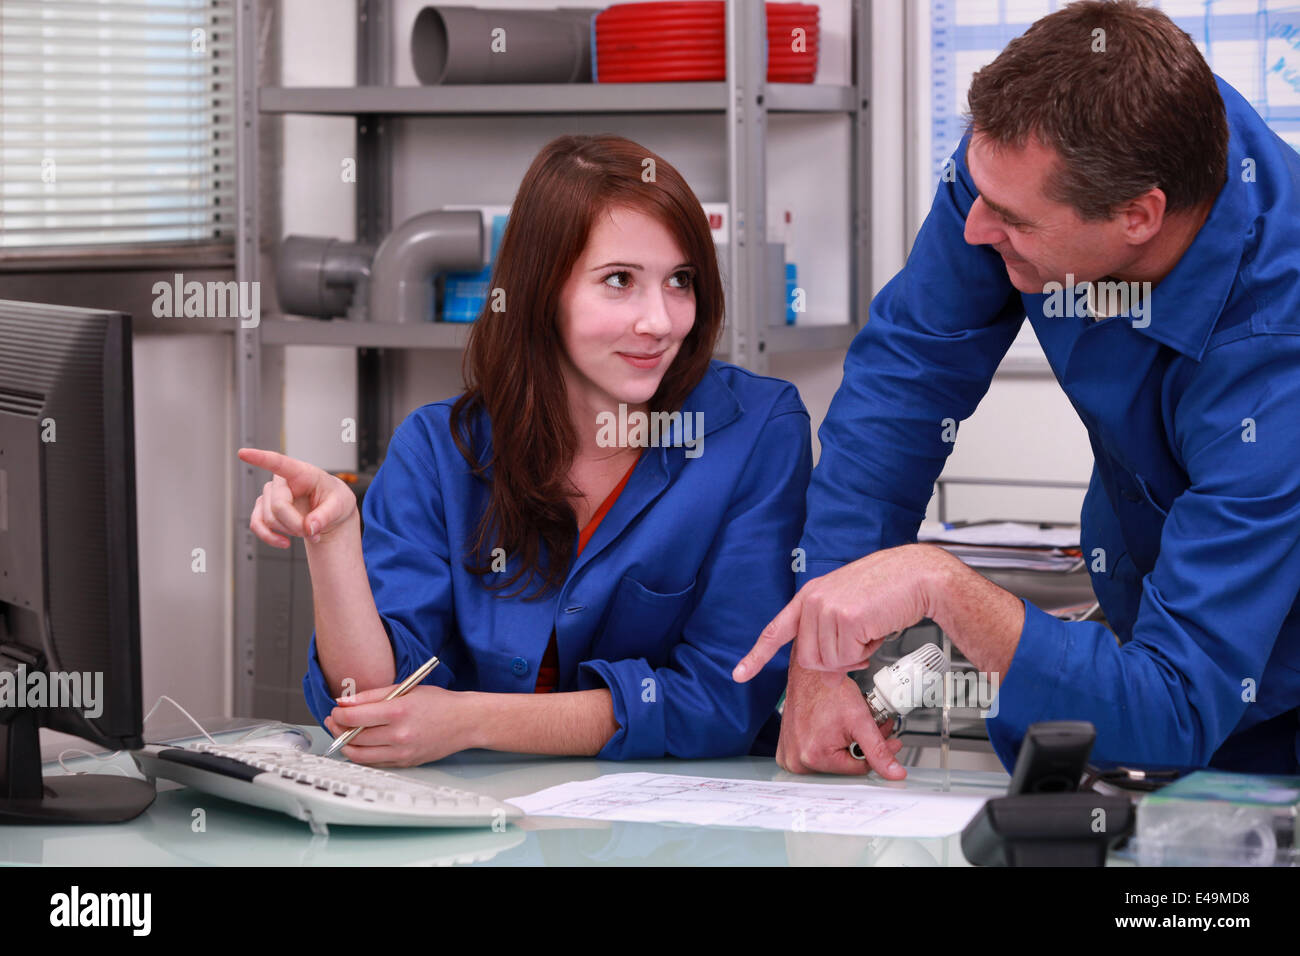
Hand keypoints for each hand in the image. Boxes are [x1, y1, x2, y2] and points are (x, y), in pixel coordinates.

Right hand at [238, 447, 357, 547]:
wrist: (330, 513)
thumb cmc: (335, 501)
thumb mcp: (341, 505)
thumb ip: (326, 516)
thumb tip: (309, 527)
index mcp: (301, 472)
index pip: (279, 463)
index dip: (260, 458)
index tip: (243, 453)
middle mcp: (282, 482)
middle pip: (278, 506)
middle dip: (296, 525)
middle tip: (313, 532)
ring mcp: (270, 495)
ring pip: (269, 519)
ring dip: (289, 532)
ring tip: (308, 532)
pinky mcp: (264, 510)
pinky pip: (257, 525)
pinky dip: (269, 538)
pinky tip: (284, 542)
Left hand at [324, 684, 479, 766]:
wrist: (465, 722)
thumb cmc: (438, 703)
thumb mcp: (406, 689)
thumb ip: (372, 695)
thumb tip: (344, 702)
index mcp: (398, 712)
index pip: (354, 718)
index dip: (339, 714)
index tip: (336, 710)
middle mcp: (399, 735)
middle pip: (354, 737)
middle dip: (338, 728)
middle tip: (336, 720)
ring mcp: (402, 752)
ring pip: (360, 754)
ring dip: (346, 745)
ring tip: (345, 734)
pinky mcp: (405, 763)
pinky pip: (374, 763)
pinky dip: (363, 754)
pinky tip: (362, 743)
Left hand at [734, 543, 953, 679]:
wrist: (917, 575)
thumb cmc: (890, 591)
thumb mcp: (851, 614)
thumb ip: (832, 642)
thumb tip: (828, 680)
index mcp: (810, 596)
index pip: (777, 629)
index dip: (757, 655)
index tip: (739, 674)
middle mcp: (813, 600)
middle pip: (808, 659)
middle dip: (835, 662)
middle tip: (858, 644)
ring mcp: (826, 608)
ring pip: (829, 662)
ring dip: (854, 657)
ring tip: (869, 630)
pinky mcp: (845, 618)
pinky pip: (848, 659)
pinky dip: (865, 653)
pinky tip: (875, 629)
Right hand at [777, 661, 905, 778]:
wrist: (810, 673)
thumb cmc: (827, 690)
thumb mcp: (860, 720)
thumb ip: (879, 750)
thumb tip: (894, 773)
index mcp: (814, 757)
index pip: (859, 768)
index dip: (878, 752)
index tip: (889, 741)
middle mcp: (797, 760)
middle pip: (845, 765)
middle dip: (863, 747)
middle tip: (875, 728)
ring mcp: (790, 755)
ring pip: (832, 760)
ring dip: (848, 745)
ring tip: (854, 726)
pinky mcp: (787, 749)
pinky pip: (816, 754)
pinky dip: (830, 744)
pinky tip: (836, 729)